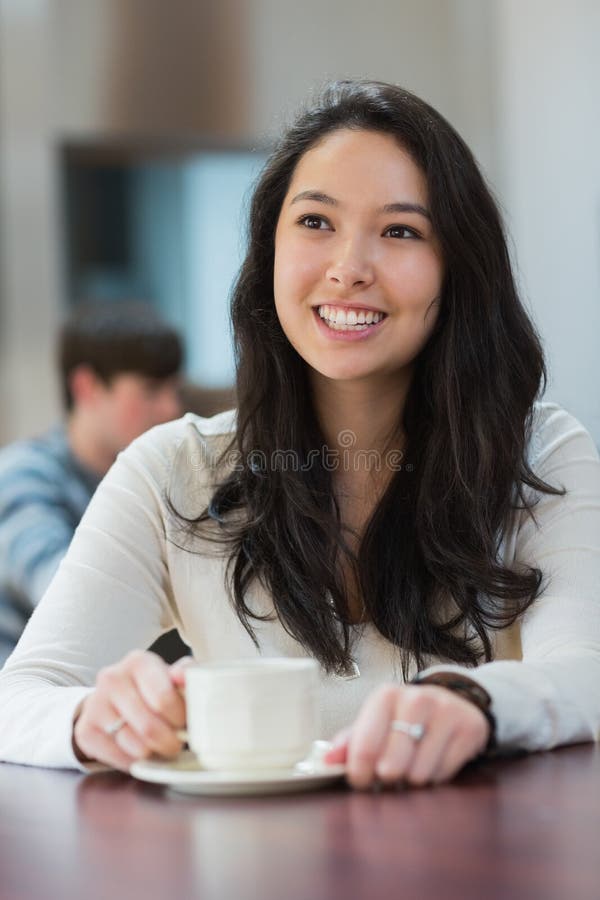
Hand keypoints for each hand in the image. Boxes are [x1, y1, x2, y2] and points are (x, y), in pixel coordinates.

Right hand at [73, 650, 193, 770]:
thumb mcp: (171, 678)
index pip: (163, 699)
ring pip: (134, 746)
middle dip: (169, 742)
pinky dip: (133, 762)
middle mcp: (112, 678)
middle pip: (149, 726)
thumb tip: (182, 676)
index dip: (179, 718)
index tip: (183, 723)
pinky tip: (139, 752)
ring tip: (158, 747)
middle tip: (175, 744)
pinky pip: (117, 758)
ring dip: (152, 753)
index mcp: (138, 661)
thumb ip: (186, 674)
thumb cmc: (150, 690)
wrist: (112, 701)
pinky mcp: (85, 730)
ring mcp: (95, 704)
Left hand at [324, 683, 489, 788]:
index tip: (360, 781)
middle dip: (387, 778)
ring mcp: (445, 712)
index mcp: (386, 696)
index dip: (359, 773)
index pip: (365, 745)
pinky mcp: (468, 728)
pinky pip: (443, 775)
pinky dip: (435, 778)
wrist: (453, 702)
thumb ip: (350, 742)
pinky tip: (432, 761)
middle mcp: (416, 699)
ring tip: (411, 765)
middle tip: (388, 775)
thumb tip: (326, 761)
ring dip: (412, 779)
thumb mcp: (376, 723)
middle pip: (392, 765)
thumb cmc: (404, 718)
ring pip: (419, 774)